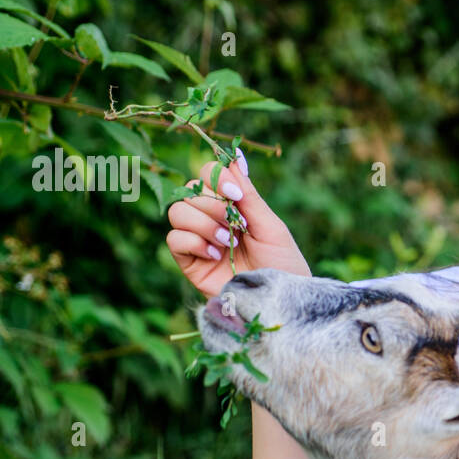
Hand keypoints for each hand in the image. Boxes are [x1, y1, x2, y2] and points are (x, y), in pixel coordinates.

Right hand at [165, 149, 311, 297]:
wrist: (281, 302)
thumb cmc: (283, 264)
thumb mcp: (270, 226)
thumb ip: (248, 194)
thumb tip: (234, 156)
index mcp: (233, 206)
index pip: (207, 176)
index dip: (215, 177)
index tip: (234, 193)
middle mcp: (213, 220)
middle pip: (189, 191)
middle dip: (211, 204)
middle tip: (236, 225)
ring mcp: (200, 241)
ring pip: (177, 212)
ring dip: (203, 223)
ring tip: (227, 241)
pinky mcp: (190, 263)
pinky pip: (174, 239)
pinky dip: (193, 242)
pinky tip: (216, 256)